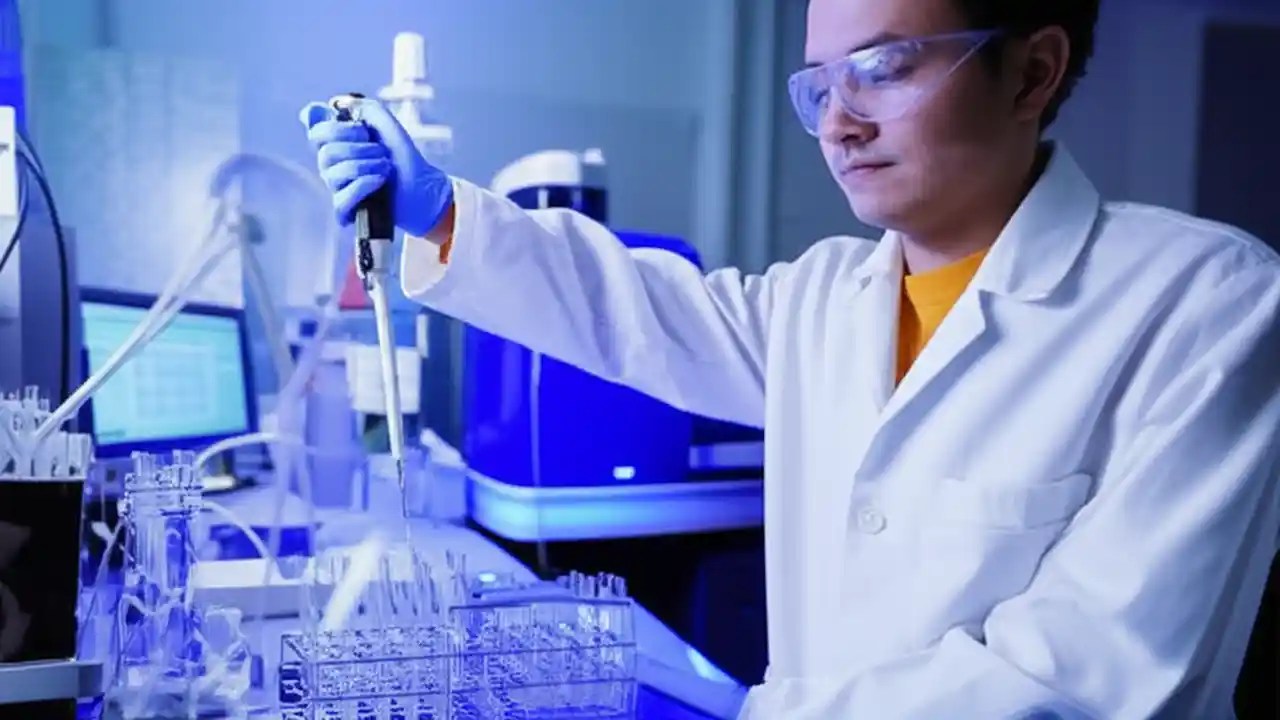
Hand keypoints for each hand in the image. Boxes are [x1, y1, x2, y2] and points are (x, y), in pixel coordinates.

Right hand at [299, 99, 452, 236]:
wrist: (423, 188)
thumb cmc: (403, 157)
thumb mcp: (386, 124)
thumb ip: (363, 108)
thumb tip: (338, 103)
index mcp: (338, 144)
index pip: (316, 132)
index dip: (334, 127)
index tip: (361, 130)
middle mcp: (332, 166)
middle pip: (326, 152)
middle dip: (358, 148)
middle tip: (381, 151)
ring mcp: (338, 189)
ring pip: (333, 174)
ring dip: (366, 166)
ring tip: (386, 167)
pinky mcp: (347, 211)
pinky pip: (340, 199)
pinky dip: (362, 186)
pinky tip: (380, 181)